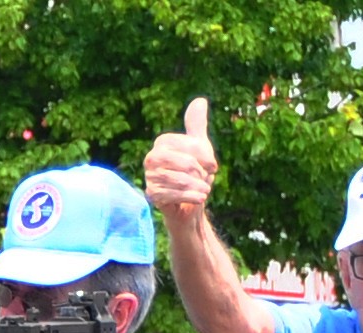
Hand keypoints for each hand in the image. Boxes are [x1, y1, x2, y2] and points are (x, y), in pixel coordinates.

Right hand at [144, 97, 217, 219]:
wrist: (189, 202)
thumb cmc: (194, 173)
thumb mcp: (200, 147)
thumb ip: (197, 125)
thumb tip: (200, 101)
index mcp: (162, 143)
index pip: (187, 145)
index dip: (204, 156)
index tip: (213, 166)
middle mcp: (151, 157)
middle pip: (183, 162)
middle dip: (199, 172)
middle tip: (205, 178)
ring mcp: (149, 176)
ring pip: (177, 179)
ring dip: (196, 185)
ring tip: (204, 189)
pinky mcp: (151, 195)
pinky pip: (172, 194)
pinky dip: (190, 196)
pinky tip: (200, 198)